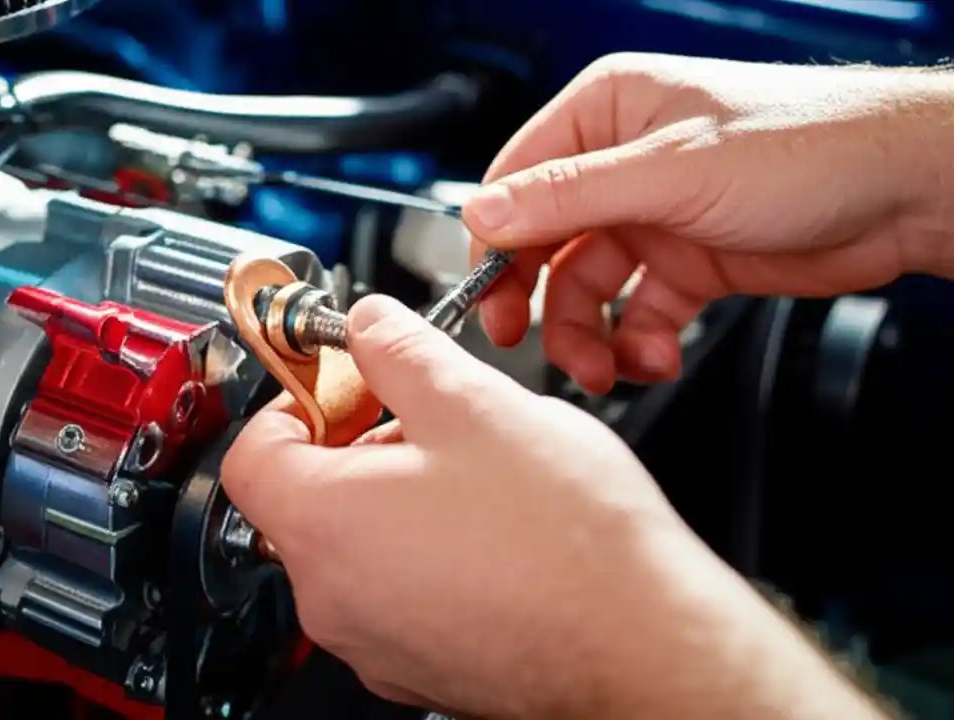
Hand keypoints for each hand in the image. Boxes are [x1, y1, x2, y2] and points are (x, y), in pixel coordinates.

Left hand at [222, 295, 881, 718]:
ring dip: (393, 496)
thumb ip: (400, 351)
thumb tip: (367, 324)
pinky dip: (421, 552)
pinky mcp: (417, 666)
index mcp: (323, 523)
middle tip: (421, 416)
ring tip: (470, 473)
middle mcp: (331, 595)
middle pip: (302, 496)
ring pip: (353, 544)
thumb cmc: (570, 547)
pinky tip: (487, 529)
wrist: (646, 648)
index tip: (341, 382)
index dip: (294, 400)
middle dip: (354, 442)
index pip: (251, 449)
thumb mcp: (474, 405)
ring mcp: (372, 641)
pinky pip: (393, 591)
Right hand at [464, 53, 953, 393]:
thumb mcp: (672, 169)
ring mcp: (654, 217)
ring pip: (588, 291)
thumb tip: (484, 213)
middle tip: (530, 345)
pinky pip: (637, 316)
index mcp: (606, 114)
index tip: (490, 300)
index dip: (497, 247)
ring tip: (609, 368)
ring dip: (591, 337)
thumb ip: (570, 195)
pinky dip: (638, 345)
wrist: (905, 190)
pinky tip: (656, 358)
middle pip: (545, 247)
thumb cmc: (808, 144)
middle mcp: (621, 165)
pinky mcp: (686, 264)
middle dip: (541, 304)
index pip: (517, 184)